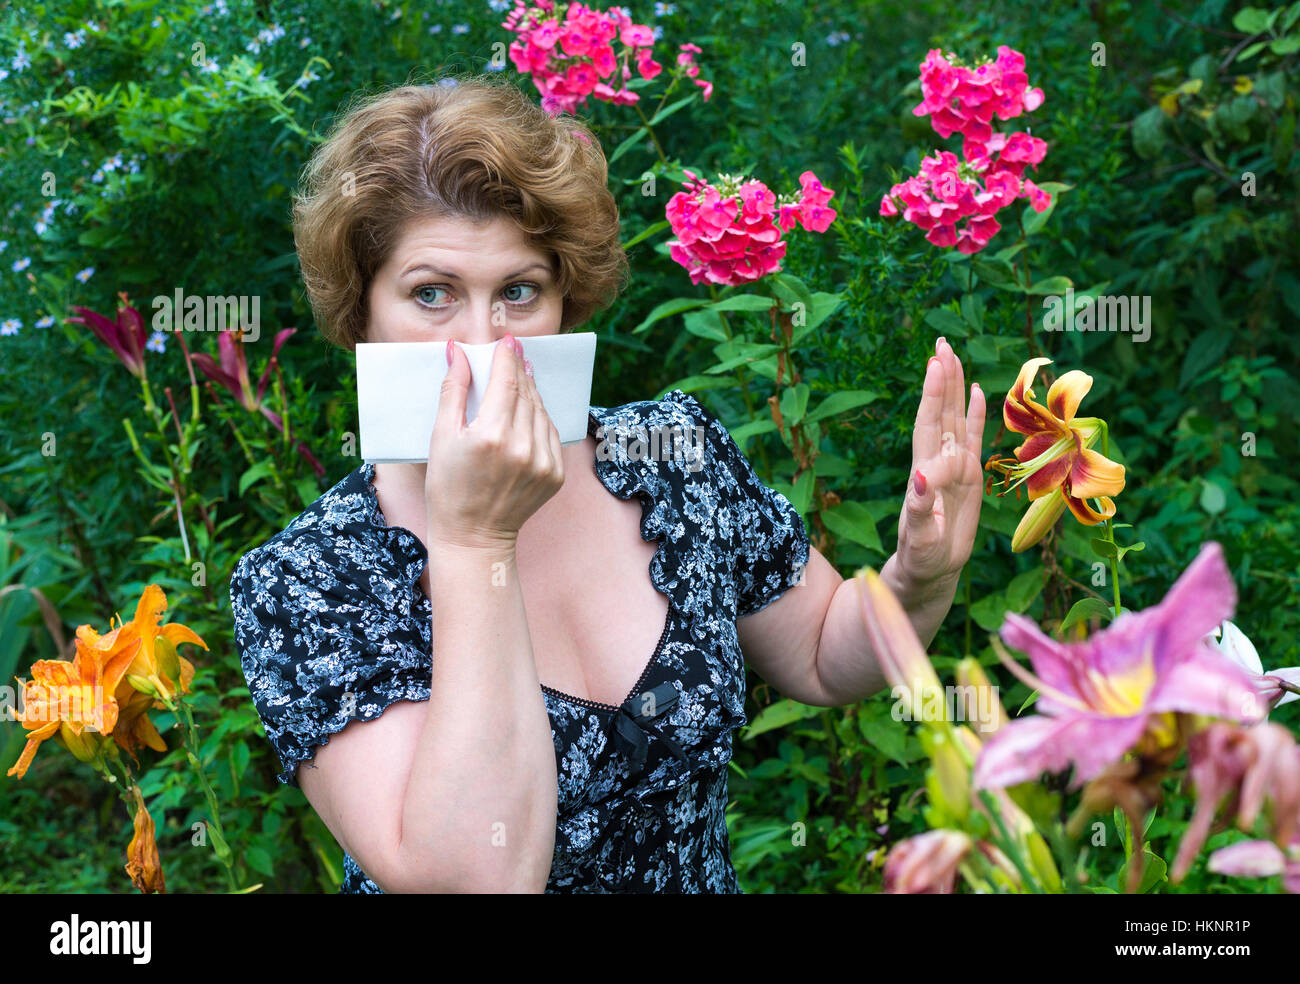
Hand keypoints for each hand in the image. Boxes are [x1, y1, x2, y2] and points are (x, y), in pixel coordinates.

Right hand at [425, 334, 564, 549]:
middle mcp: (522, 447)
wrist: (474, 536)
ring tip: (518, 381)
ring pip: (541, 411)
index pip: (506, 382)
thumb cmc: (448, 488)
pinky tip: (527, 413)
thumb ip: (453, 391)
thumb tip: (459, 353)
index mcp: (491, 435)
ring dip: (531, 393)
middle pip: (526, 393)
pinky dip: (540, 419)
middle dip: (519, 371)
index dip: (507, 357)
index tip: (507, 341)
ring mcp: (543, 462)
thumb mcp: (441, 437)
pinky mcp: (556, 475)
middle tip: (513, 354)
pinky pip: (550, 434)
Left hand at [894, 336, 986, 588]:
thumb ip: (918, 508)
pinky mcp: (969, 476)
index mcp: (925, 472)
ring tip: (952, 355)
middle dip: (941, 379)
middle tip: (941, 345)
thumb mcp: (919, 537)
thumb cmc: (921, 557)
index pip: (929, 426)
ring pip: (955, 419)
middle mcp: (938, 462)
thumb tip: (919, 477)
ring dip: (954, 388)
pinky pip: (974, 438)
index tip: (935, 365)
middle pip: (940, 412)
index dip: (932, 396)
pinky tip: (978, 390)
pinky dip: (977, 414)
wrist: (929, 570)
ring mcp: (954, 466)